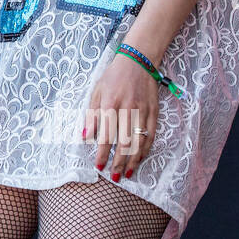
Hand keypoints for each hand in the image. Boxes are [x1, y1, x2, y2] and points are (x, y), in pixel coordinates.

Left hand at [85, 51, 158, 181]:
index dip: (102, 153)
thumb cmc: (113, 76)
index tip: (99, 166)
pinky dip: (146, 149)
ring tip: (128, 173)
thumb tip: (84, 136)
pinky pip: (151, 134)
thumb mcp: (96, 91)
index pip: (105, 136)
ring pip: (139, 141)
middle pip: (123, 143)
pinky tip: (141, 158)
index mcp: (110, 105)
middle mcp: (127, 109)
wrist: (138, 61)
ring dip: (134, 160)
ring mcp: (142, 111)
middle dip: (119, 162)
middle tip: (115, 177)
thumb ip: (91, 115)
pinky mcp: (154, 111)